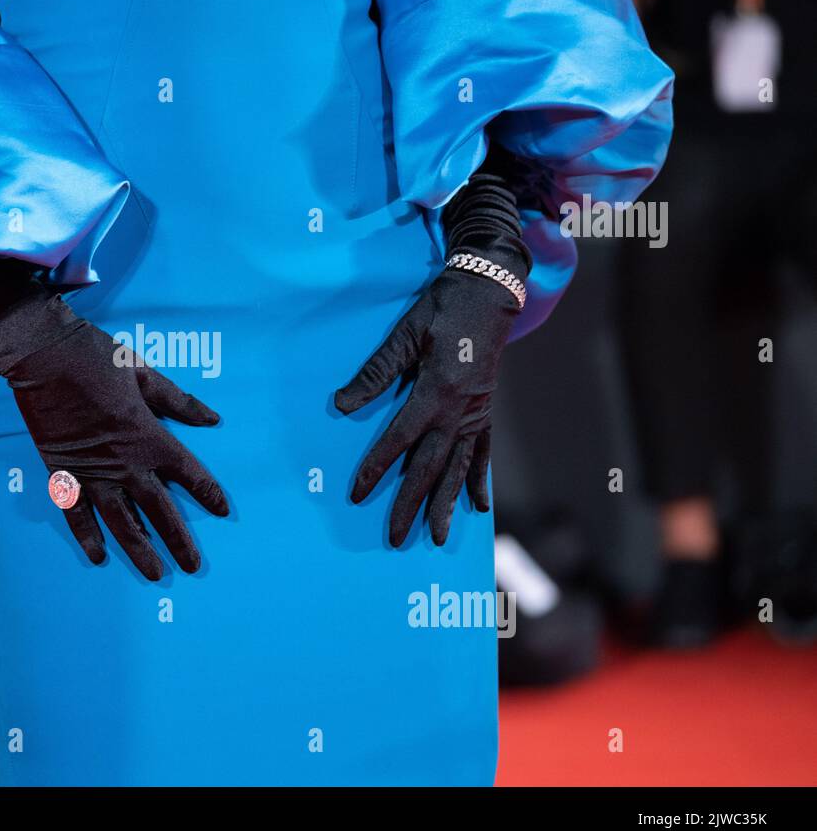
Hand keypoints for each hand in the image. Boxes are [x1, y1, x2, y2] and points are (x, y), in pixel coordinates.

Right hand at [0, 290, 227, 580]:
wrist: (45, 357)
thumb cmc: (97, 358)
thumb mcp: (145, 374)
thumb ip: (179, 403)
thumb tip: (212, 419)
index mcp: (151, 437)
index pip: (189, 473)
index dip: (208, 493)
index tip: (223, 511)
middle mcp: (126, 463)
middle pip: (160, 510)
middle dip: (179, 540)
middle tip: (193, 567)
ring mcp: (93, 473)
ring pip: (122, 522)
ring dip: (139, 550)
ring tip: (154, 574)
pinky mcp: (64, 473)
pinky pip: (77, 513)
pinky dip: (87, 536)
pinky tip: (97, 556)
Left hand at [334, 170, 526, 547]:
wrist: (490, 291)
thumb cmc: (443, 308)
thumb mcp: (404, 334)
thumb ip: (375, 373)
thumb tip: (341, 405)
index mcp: (437, 391)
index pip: (399, 440)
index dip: (376, 468)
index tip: (357, 493)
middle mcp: (461, 411)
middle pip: (432, 467)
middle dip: (412, 505)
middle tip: (397, 539)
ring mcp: (477, 414)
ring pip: (460, 469)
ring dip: (448, 505)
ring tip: (439, 538)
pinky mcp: (486, 411)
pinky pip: (483, 454)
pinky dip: (479, 481)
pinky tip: (479, 507)